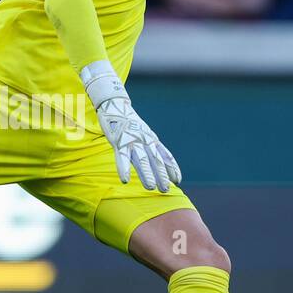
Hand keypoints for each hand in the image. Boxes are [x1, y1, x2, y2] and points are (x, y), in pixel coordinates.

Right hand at [81, 61, 181, 191]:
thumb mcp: (144, 132)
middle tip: (166, 189)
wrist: (114, 103)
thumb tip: (157, 160)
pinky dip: (123, 168)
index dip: (172, 167)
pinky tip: (125, 180)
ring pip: (140, 159)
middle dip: (161, 175)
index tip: (178, 180)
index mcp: (151, 138)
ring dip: (146, 173)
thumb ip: (150, 146)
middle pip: (155, 160)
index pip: (165, 154)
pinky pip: (121, 156)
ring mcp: (132, 140)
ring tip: (150, 187)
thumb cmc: (128, 121)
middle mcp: (144, 139)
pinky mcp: (118, 140)